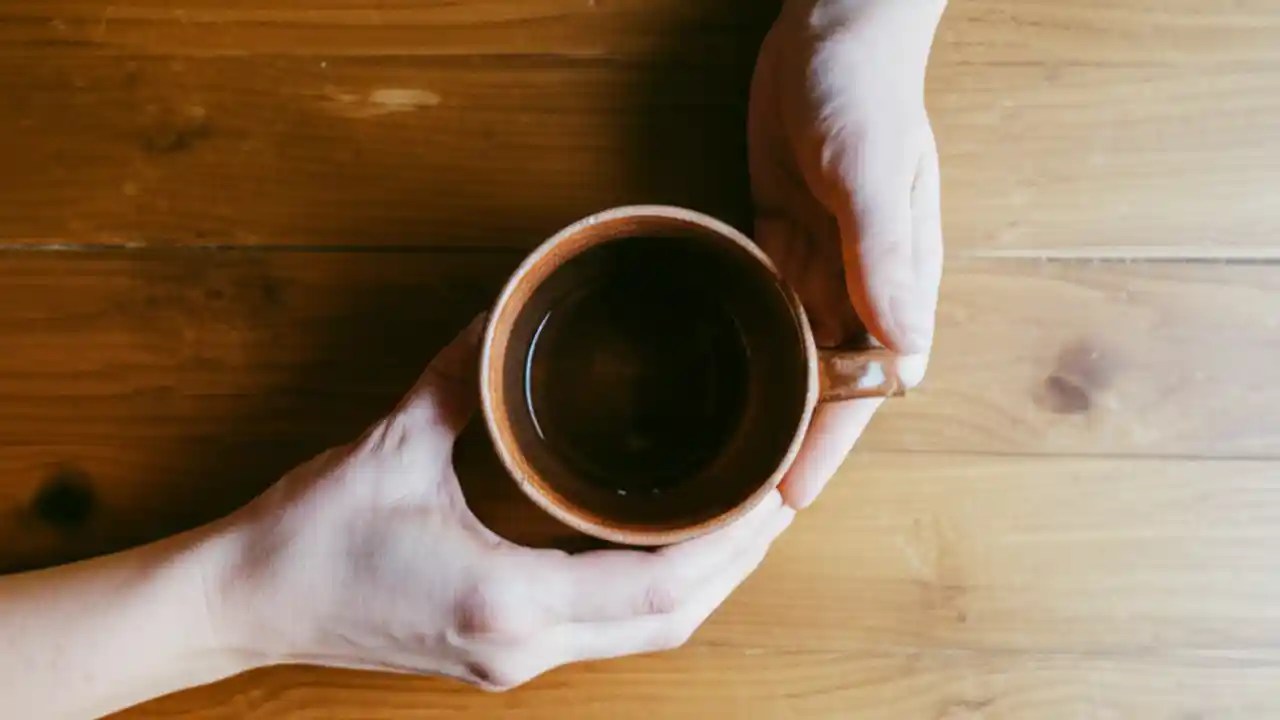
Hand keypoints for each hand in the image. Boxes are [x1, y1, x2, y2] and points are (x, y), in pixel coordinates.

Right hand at [207, 317, 794, 690]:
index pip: (655, 586)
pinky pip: (604, 634)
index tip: (770, 495)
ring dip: (701, 585)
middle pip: (669, 624)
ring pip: (644, 638)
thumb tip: (505, 315)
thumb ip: (462, 376)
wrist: (244, 603)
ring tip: (740, 524)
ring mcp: (512, 661)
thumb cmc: (307, 535)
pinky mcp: (499, 656)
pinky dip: (653, 595)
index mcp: (505, 596)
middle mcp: (521, 644)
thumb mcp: (393, 444)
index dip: (728, 544)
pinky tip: (667, 551)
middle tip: (777, 502)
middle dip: (736, 566)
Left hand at [749, 0, 945, 506]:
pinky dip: (748, 350)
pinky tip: (717, 380)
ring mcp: (819, 266)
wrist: (829, 33)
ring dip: (770, 407)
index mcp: (896, 283)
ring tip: (725, 461)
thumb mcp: (870, 171)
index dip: (834, 442)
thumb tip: (901, 345)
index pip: (871, 385)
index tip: (795, 491)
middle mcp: (860, 287)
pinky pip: (766, 311)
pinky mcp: (780, 243)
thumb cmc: (863, 93)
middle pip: (829, 386)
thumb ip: (883, 254)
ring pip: (795, 359)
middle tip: (742, 500)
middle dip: (795, 442)